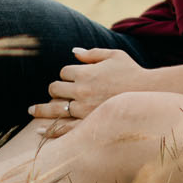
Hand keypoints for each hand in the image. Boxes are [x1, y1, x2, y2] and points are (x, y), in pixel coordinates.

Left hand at [28, 47, 149, 126]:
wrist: (150, 95)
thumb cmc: (133, 72)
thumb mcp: (114, 55)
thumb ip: (92, 53)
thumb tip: (73, 51)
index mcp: (86, 72)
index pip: (64, 72)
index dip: (66, 74)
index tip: (73, 77)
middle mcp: (81, 91)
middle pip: (55, 89)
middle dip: (55, 89)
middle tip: (56, 92)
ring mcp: (83, 109)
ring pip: (55, 109)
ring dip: (42, 109)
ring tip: (31, 111)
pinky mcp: (88, 124)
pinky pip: (64, 130)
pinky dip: (49, 131)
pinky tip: (38, 131)